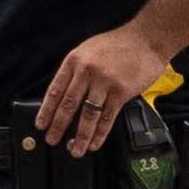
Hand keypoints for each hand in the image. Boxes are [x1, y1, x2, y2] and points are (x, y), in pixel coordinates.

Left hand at [37, 25, 174, 154]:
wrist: (147, 39)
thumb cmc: (120, 43)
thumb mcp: (89, 50)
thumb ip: (77, 70)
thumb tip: (66, 95)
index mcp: (74, 61)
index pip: (55, 90)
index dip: (46, 110)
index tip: (41, 124)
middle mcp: (87, 72)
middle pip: (68, 105)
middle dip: (58, 126)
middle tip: (52, 140)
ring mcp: (104, 82)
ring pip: (87, 115)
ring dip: (80, 136)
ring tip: (75, 150)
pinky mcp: (121, 92)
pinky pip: (107, 117)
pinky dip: (100, 133)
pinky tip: (95, 143)